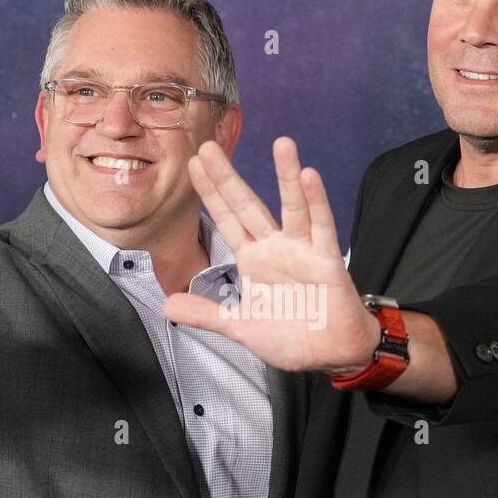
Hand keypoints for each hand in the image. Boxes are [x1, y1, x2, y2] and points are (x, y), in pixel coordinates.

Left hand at [163, 137, 378, 373]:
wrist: (332, 355)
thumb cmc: (292, 337)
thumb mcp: (240, 327)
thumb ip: (206, 314)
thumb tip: (166, 306)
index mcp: (254, 260)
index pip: (227, 219)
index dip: (211, 193)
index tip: (193, 164)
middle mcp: (276, 247)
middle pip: (248, 205)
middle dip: (228, 178)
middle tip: (208, 147)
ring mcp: (302, 250)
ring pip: (292, 206)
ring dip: (287, 175)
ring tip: (281, 143)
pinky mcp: (327, 260)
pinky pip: (322, 226)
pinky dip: (317, 202)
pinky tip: (309, 176)